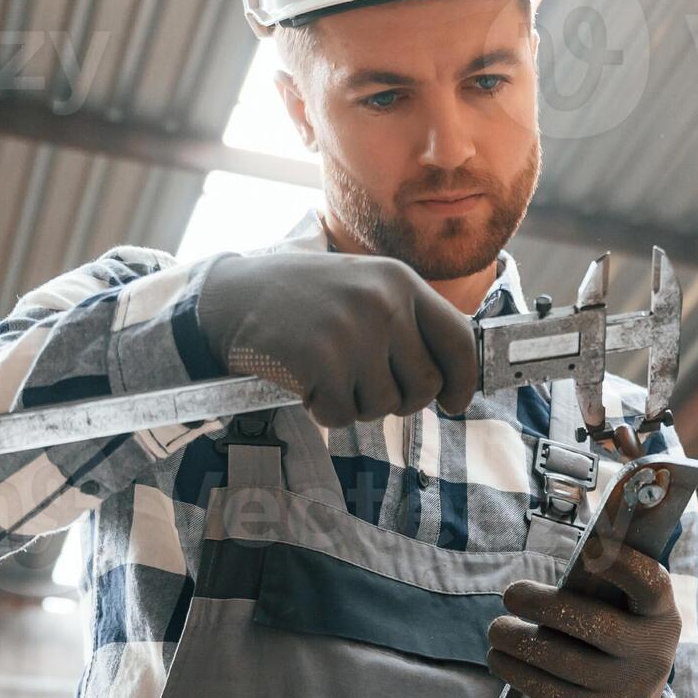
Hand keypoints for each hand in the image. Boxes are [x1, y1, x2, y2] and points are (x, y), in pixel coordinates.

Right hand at [194, 251, 479, 425]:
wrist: (233, 296)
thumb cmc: (305, 300)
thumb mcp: (364, 289)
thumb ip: (407, 322)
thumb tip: (451, 378)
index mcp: (400, 281)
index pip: (459, 340)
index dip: (463, 381)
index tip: (455, 403)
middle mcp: (383, 303)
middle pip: (424, 386)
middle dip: (400, 400)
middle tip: (367, 388)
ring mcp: (352, 332)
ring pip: (383, 406)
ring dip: (357, 404)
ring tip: (330, 374)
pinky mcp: (321, 361)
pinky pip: (343, 416)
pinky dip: (325, 411)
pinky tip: (307, 383)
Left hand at [489, 547, 679, 697]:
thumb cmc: (617, 645)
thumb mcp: (629, 618)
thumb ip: (607, 590)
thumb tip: (575, 554)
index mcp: (661, 617)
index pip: (651, 585)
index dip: (624, 565)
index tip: (591, 548)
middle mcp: (649, 655)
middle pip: (592, 624)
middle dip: (542, 605)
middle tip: (510, 594)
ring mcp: (623, 690)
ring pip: (559, 660)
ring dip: (516, 641)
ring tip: (497, 630)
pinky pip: (546, 691)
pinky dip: (515, 671)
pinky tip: (500, 659)